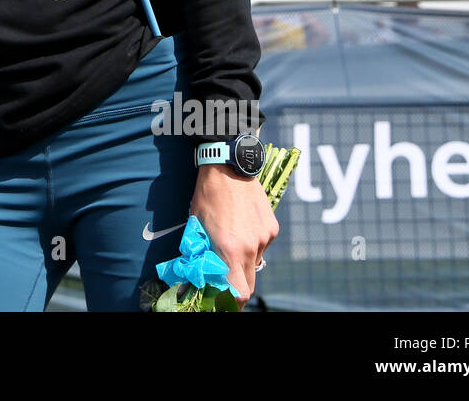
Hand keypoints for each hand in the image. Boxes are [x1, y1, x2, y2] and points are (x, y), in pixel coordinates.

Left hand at [188, 164, 277, 309]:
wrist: (229, 166)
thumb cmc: (207, 195)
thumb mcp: (196, 224)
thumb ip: (201, 252)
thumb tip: (196, 273)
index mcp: (229, 249)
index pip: (237, 292)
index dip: (229, 302)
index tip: (220, 300)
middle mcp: (251, 247)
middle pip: (249, 285)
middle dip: (236, 286)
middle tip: (223, 279)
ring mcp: (264, 238)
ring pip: (255, 263)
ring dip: (243, 262)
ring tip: (230, 241)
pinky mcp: (272, 228)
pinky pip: (262, 246)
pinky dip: (252, 244)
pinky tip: (241, 226)